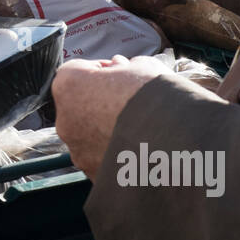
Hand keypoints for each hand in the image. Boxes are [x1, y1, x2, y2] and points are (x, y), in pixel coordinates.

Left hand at [52, 55, 172, 179]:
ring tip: (139, 127)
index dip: (103, 71)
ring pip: (89, 135)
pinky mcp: (93, 173)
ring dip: (107, 129)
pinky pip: (101, 159)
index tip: (121, 75)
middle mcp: (64, 119)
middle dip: (102, 101)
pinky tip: (140, 148)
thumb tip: (121, 69)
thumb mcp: (142, 66)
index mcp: (69, 85)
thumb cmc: (156, 95)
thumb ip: (124, 67)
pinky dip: (115, 154)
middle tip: (131, 101)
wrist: (176, 138)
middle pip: (81, 105)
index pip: (79, 71)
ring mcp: (77, 150)